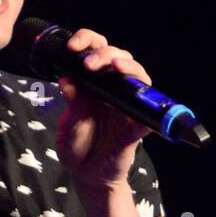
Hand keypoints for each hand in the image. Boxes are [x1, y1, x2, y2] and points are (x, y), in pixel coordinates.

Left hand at [55, 28, 152, 190]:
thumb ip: (73, 106)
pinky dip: (148, 112)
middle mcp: (113, 89)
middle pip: (119, 57)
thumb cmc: (78, 146)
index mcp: (94, 83)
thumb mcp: (70, 127)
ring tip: (114, 67)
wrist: (87, 176)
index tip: (73, 46)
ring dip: (128, 67)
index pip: (95, 50)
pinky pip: (148, 118)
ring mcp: (127, 107)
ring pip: (138, 77)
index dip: (87, 40)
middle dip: (105, 53)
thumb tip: (67, 81)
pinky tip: (139, 111)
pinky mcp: (136, 128)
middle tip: (89, 64)